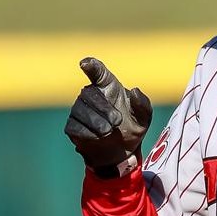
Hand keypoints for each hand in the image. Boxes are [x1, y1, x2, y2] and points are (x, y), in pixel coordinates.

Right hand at [64, 57, 151, 175]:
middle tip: (117, 122)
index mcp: (108, 86)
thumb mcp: (144, 117)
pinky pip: (76, 126)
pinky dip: (89, 134)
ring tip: (109, 131)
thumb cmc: (132, 126)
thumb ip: (143, 104)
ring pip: (81, 111)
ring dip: (98, 123)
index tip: (85, 63)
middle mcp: (90, 94)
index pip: (97, 71)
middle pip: (89, 94)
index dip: (91, 65)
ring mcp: (78, 109)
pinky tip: (98, 137)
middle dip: (104, 109)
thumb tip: (135, 91)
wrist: (122, 151)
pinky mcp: (72, 126)